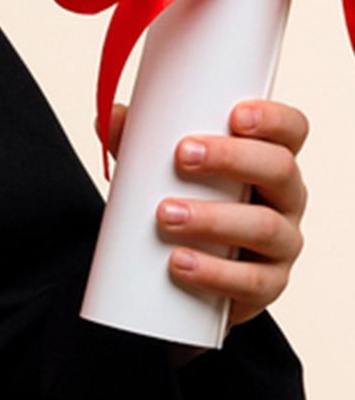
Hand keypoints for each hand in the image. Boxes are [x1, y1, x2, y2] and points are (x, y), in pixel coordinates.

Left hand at [102, 99, 308, 329]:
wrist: (183, 267)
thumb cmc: (183, 198)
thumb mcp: (162, 166)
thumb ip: (140, 140)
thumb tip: (110, 116)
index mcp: (266, 158)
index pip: (291, 129)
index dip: (273, 119)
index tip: (235, 115)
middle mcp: (284, 197)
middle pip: (280, 169)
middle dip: (232, 159)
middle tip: (183, 156)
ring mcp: (282, 243)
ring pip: (266, 227)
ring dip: (214, 219)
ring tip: (165, 215)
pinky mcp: (267, 284)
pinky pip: (253, 281)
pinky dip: (214, 273)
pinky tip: (180, 262)